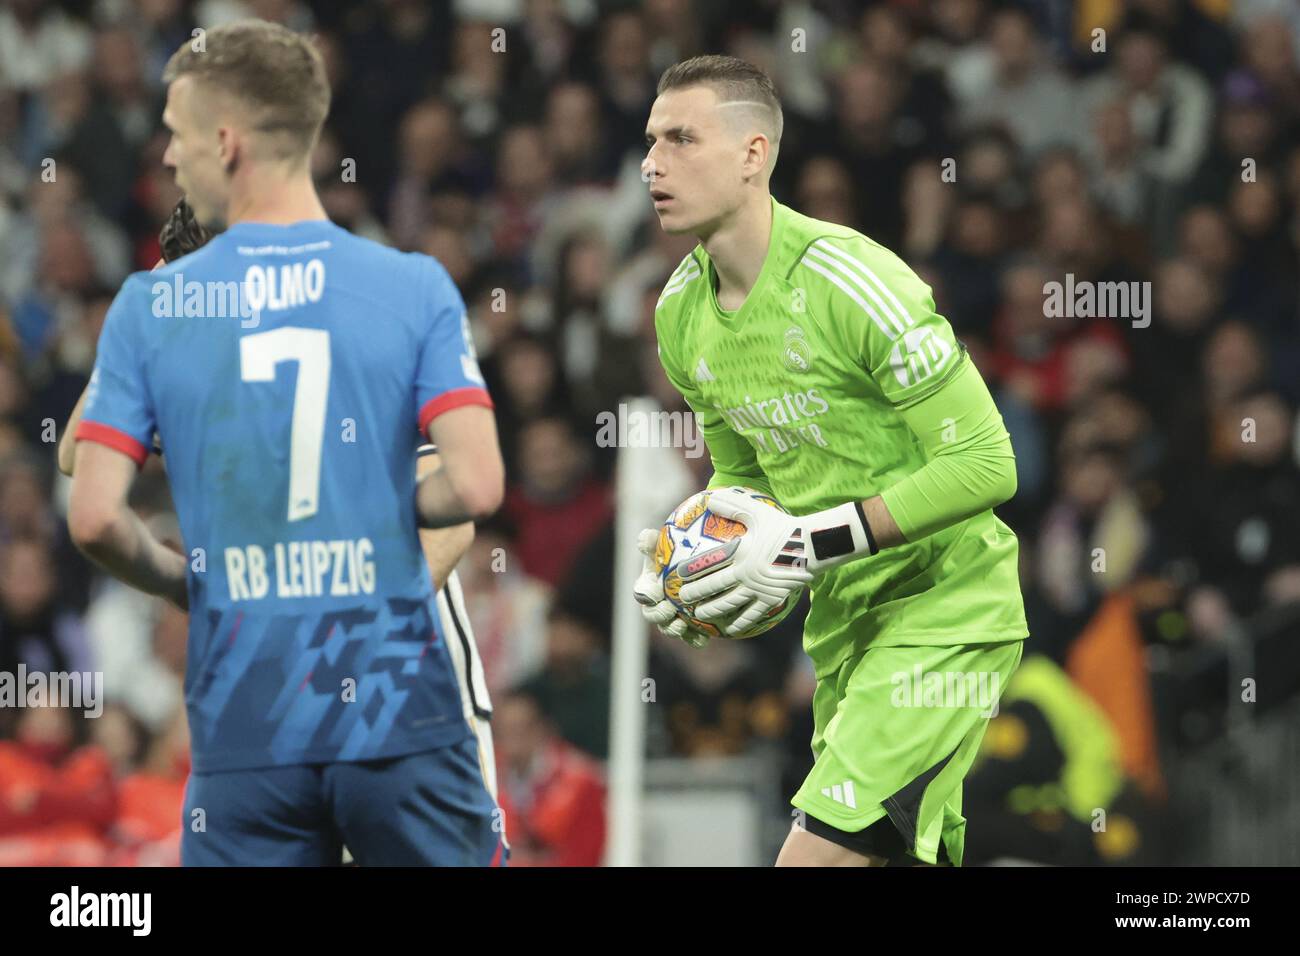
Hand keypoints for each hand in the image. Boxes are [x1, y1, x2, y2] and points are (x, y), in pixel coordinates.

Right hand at [633, 527, 712, 647]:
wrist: (698, 564)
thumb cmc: (677, 551)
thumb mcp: (664, 543)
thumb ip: (652, 541)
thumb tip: (644, 538)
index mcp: (648, 586)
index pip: (642, 593)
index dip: (646, 595)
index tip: (656, 592)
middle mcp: (657, 605)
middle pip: (652, 615)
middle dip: (659, 615)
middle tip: (669, 609)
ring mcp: (672, 618)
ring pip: (669, 629)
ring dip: (674, 629)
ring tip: (683, 625)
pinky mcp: (690, 628)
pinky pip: (690, 638)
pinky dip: (695, 640)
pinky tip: (704, 638)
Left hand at [677, 488, 813, 636]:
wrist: (811, 547)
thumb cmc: (783, 527)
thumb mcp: (757, 511)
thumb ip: (733, 505)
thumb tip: (710, 498)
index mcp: (740, 553)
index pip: (710, 563)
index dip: (692, 569)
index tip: (677, 574)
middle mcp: (746, 574)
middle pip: (715, 587)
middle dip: (695, 594)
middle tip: (680, 599)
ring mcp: (758, 589)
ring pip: (729, 604)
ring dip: (711, 610)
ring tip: (699, 616)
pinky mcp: (771, 600)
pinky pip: (752, 615)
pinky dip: (739, 623)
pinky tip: (729, 629)